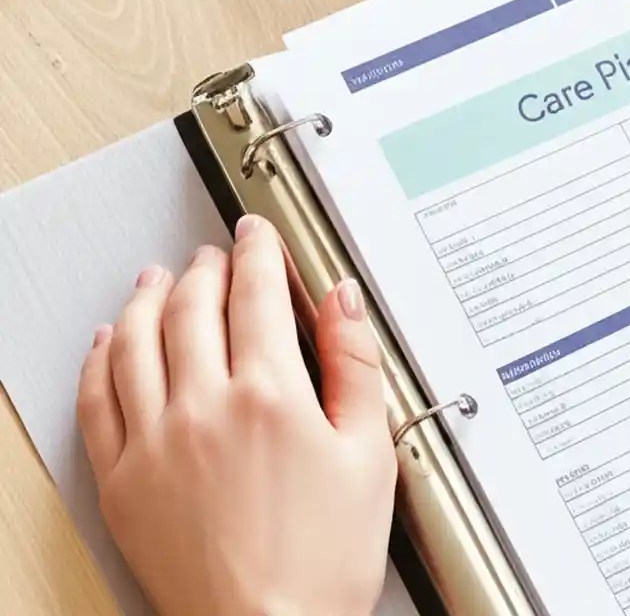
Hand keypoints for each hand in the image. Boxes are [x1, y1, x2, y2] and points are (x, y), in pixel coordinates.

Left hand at [76, 215, 396, 615]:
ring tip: (155, 280)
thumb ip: (356, 367)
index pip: (256, 296)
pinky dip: (99, 358)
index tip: (256, 235)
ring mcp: (154, 442)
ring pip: (134, 341)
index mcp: (270, 397)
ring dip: (145, 298)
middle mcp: (203, 408)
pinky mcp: (123, 479)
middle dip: (205, 268)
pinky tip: (107, 341)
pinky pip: (95, 398)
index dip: (257, 253)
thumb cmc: (323, 559)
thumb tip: (343, 303)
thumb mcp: (370, 455)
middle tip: (215, 255)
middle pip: (192, 308)